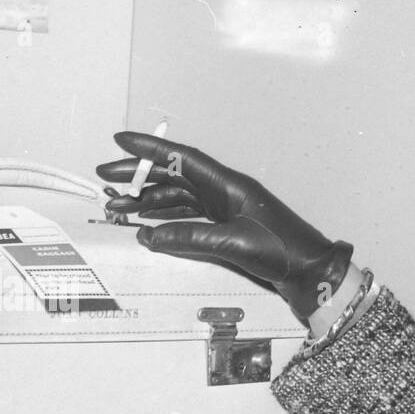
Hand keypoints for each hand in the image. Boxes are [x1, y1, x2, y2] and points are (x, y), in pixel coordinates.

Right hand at [96, 131, 352, 321]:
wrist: (310, 272)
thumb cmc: (281, 251)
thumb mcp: (233, 243)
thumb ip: (189, 237)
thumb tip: (146, 235)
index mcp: (230, 185)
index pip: (183, 158)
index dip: (151, 149)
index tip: (120, 140)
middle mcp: (226, 192)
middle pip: (175, 177)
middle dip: (139, 176)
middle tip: (103, 179)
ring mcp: (227, 211)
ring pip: (179, 199)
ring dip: (148, 201)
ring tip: (116, 207)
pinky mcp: (228, 230)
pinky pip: (188, 218)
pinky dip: (165, 221)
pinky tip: (145, 226)